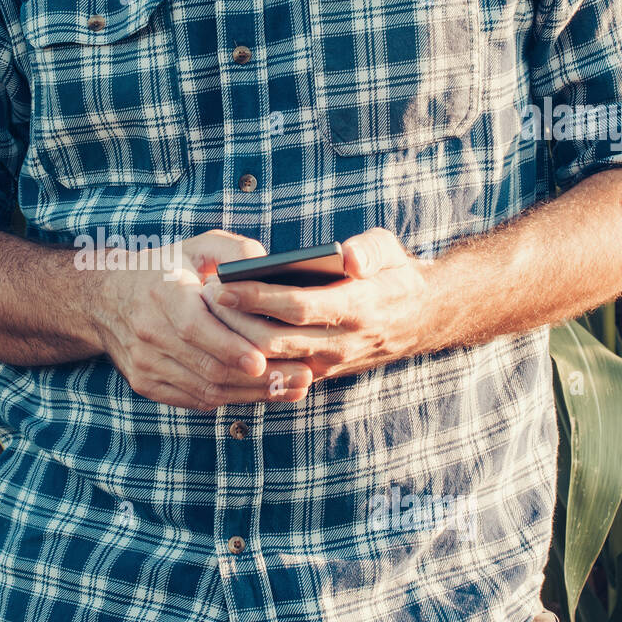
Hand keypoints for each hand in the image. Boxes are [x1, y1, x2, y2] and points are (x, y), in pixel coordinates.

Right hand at [90, 230, 313, 409]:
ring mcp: (145, 363)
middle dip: (259, 378)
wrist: (105, 299)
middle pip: (207, 366)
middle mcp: (148, 332)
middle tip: (301, 376)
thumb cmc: (163, 270)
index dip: (229, 346)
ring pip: (204, 389)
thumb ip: (235, 250)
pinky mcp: (145, 383)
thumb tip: (270, 264)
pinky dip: (230, 399)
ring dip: (252, 394)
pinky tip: (260, 393)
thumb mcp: (196, 247)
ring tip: (292, 388)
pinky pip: (194, 399)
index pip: (194, 328)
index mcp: (161, 293)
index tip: (261, 360)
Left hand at [199, 228, 434, 380]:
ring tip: (205, 316)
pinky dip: (249, 356)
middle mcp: (342, 342)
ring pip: (273, 360)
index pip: (299, 306)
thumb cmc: (393, 274)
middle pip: (276, 339)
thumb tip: (349, 257)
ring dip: (236, 341)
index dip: (257, 298)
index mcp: (358, 307)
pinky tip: (222, 336)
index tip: (222, 285)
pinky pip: (278, 370)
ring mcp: (330, 363)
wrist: (419, 319)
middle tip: (202, 301)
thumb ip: (370, 250)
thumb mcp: (390, 250)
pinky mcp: (320, 372)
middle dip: (235, 322)